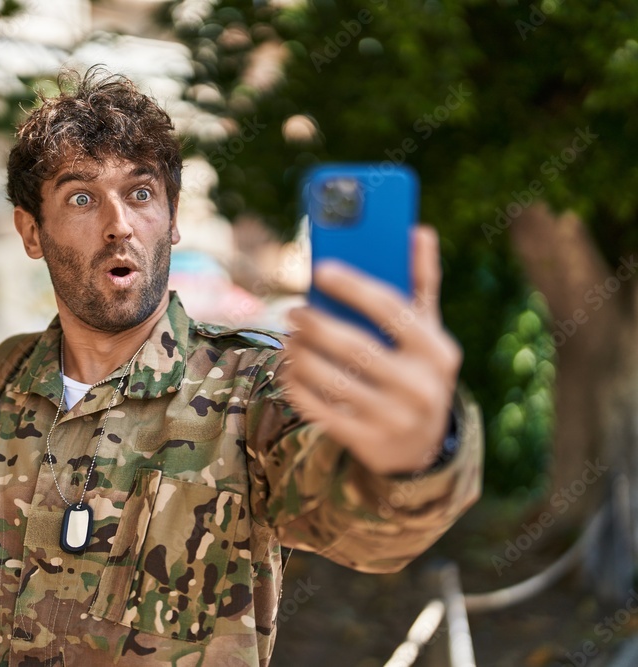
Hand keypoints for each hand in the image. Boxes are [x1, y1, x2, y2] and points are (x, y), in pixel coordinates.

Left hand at [281, 225, 461, 474]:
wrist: (421, 445)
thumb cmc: (417, 369)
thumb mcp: (428, 331)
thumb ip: (421, 282)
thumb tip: (419, 230)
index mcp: (438, 351)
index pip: (393, 309)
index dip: (353, 286)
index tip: (320, 269)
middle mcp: (420, 386)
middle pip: (355, 346)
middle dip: (316, 325)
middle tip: (293, 311)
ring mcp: (393, 418)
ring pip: (331, 380)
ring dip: (300, 355)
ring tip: (289, 340)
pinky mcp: (366, 440)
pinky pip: (319, 409)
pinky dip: (297, 386)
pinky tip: (289, 369)